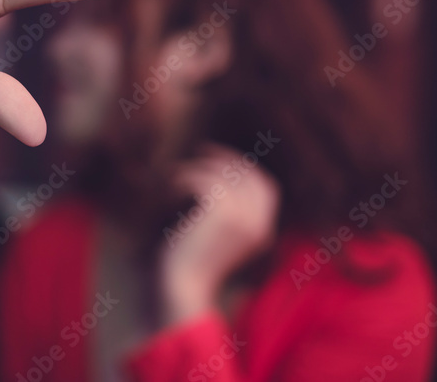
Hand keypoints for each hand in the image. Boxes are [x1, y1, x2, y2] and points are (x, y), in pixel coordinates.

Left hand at [159, 145, 279, 323]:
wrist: (183, 286)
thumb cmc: (193, 263)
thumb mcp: (220, 238)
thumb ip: (231, 216)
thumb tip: (221, 180)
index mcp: (263, 233)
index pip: (266, 188)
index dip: (247, 169)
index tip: (224, 159)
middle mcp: (259, 224)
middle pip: (248, 174)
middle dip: (226, 158)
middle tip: (201, 151)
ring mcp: (242, 217)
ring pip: (221, 173)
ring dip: (196, 168)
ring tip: (176, 175)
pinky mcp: (221, 212)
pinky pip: (203, 179)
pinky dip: (184, 177)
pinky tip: (171, 186)